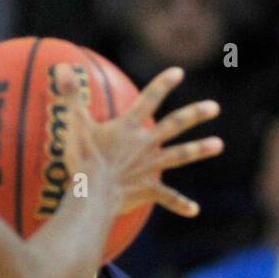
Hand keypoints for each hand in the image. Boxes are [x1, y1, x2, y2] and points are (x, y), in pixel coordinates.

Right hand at [54, 63, 223, 218]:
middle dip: (196, 114)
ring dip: (200, 149)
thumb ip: (71, 95)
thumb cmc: (82, 158)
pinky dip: (180, 205)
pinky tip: (194, 210)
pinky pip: (167, 198)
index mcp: (129, 127)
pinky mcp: (149, 189)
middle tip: (215, 107)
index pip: (149, 99)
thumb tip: (60, 67)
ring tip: (218, 145)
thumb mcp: (74, 124)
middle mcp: (146, 144)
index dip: (164, 84)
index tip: (180, 72)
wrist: (93, 193)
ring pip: (180, 155)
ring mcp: (151, 167)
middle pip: (176, 125)